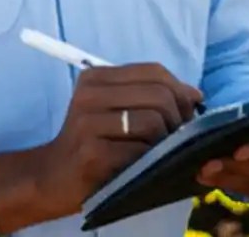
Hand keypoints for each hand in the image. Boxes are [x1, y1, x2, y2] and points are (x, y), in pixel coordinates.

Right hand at [34, 63, 203, 219]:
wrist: (53, 177)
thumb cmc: (91, 143)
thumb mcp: (112, 109)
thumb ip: (148, 96)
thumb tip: (195, 95)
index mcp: (95, 78)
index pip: (153, 71)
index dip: (180, 90)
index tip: (187, 112)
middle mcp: (88, 94)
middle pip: (159, 94)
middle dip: (180, 118)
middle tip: (177, 137)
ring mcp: (88, 123)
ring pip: (154, 121)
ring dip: (168, 142)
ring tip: (160, 152)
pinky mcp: (93, 153)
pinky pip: (142, 150)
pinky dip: (153, 160)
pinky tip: (146, 166)